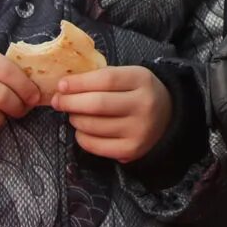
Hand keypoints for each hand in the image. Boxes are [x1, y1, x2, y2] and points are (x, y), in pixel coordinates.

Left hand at [53, 66, 173, 162]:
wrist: (168, 117)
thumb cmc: (139, 93)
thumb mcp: (129, 76)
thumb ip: (102, 78)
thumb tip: (65, 87)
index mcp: (142, 80)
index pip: (105, 80)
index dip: (79, 83)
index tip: (61, 85)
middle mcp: (143, 105)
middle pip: (97, 104)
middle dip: (70, 102)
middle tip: (58, 101)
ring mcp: (138, 130)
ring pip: (93, 126)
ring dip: (75, 119)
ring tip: (74, 114)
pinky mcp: (131, 150)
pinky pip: (95, 145)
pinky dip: (82, 137)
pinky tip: (83, 130)